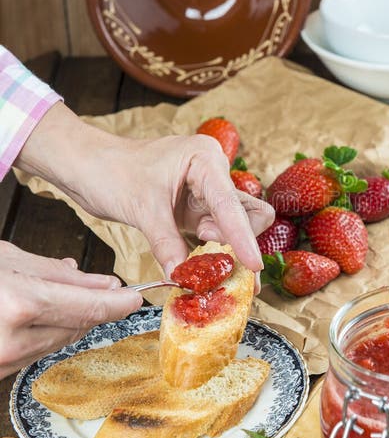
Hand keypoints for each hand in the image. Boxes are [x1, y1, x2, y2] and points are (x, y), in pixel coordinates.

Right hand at [0, 242, 142, 378]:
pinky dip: (45, 334)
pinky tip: (40, 316)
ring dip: (68, 321)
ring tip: (59, 296)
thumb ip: (57, 273)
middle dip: (95, 308)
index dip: (117, 304)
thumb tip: (99, 284)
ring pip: (59, 342)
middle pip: (77, 327)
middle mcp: (13, 341)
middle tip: (106, 290)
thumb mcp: (8, 261)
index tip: (134, 299)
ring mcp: (4, 363)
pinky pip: (35, 353)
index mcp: (18, 305)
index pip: (87, 309)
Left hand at [101, 131, 274, 278]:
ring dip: (225, 252)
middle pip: (247, 214)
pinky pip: (214, 236)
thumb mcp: (141, 208)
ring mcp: (205, 193)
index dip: (243, 238)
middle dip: (237, 244)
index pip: (231, 204)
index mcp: (205, 159)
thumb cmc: (110, 170)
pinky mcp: (194, 210)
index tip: (253, 267)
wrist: (85, 165)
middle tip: (216, 266)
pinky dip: (210, 255)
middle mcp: (212, 173)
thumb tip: (184, 278)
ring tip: (203, 267)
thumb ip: (167, 243)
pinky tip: (201, 270)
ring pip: (233, 227)